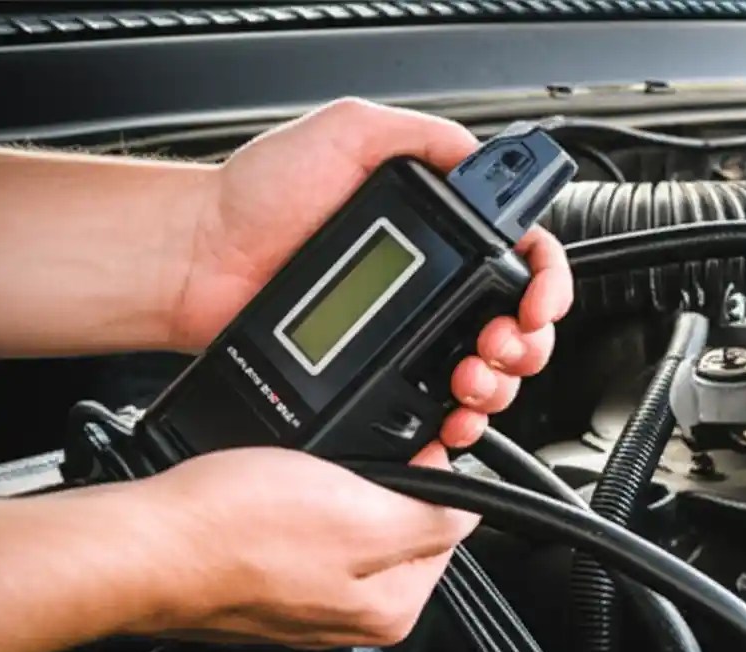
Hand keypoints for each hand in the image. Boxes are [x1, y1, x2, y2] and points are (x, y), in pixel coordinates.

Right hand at [122, 447, 477, 647]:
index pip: (448, 533)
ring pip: (346, 528)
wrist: (143, 543)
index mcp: (390, 611)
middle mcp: (350, 619)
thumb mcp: (363, 511)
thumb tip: (469, 513)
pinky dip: (291, 505)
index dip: (432, 480)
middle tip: (339, 465)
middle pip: (398, 532)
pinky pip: (298, 533)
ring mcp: (302, 602)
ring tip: (297, 478)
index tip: (407, 453)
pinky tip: (268, 495)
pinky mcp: (261, 582)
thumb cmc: (236, 530)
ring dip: (333, 493)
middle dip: (379, 488)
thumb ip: (431, 518)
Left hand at [173, 98, 572, 449]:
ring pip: (488, 375)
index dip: (546, 283)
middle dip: (526, 344)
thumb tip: (484, 158)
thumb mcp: (350, 132)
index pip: (523, 255)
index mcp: (439, 229)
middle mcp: (431, 285)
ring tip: (469, 381)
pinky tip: (448, 419)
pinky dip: (454, 426)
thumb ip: (424, 137)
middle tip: (500, 346)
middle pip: (517, 326)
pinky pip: (434, 413)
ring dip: (497, 387)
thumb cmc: (255, 197)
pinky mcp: (379, 378)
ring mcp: (408, 336)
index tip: (536, 301)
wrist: (198, 259)